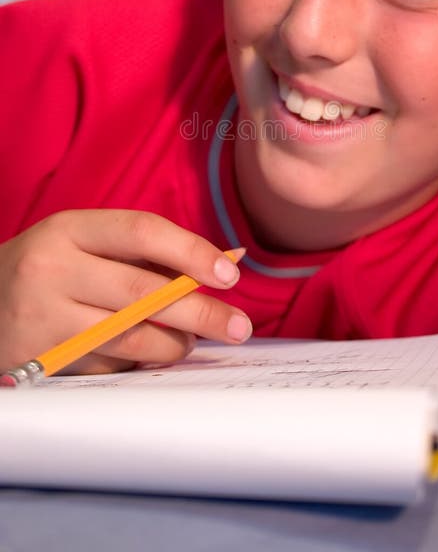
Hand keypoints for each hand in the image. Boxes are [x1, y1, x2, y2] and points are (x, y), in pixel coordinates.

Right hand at [0, 209, 251, 374]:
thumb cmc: (48, 269)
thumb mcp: (82, 243)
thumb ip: (141, 253)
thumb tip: (217, 270)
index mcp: (69, 228)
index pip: (142, 231)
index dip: (192, 251)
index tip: (230, 274)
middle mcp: (52, 268)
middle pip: (144, 292)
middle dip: (202, 312)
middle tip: (238, 327)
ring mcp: (43, 318)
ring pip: (131, 337)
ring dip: (174, 345)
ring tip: (192, 342)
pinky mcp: (41, 360)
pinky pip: (107, 367)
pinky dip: (137, 364)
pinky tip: (147, 356)